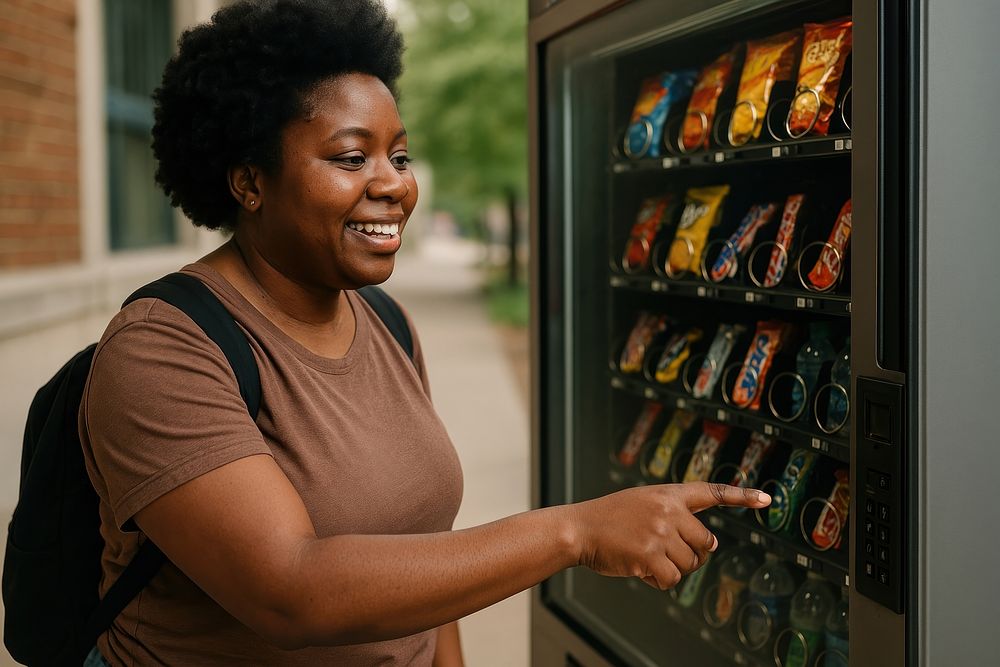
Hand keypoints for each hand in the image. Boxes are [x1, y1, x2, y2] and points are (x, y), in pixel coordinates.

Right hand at [569, 482, 769, 590]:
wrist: (579, 529)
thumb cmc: (609, 519)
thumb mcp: (643, 503)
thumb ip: (674, 516)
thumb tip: (708, 546)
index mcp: (668, 494)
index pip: (711, 492)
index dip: (740, 496)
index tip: (765, 499)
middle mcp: (668, 510)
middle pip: (705, 544)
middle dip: (690, 555)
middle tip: (665, 552)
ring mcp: (660, 533)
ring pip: (689, 565)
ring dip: (672, 569)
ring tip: (646, 557)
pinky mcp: (650, 555)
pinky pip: (672, 580)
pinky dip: (659, 581)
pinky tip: (640, 569)